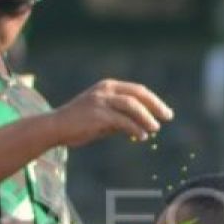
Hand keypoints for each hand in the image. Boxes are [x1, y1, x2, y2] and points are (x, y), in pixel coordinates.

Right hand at [53, 80, 173, 147]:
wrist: (55, 128)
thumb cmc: (79, 124)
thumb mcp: (103, 119)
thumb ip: (120, 119)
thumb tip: (142, 128)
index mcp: (108, 87)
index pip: (137, 90)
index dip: (153, 101)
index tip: (164, 112)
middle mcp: (105, 90)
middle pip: (138, 94)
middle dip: (155, 106)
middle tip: (168, 117)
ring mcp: (101, 101)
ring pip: (132, 105)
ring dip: (146, 117)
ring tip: (156, 128)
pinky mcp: (98, 114)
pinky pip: (122, 121)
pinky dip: (135, 128)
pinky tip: (142, 137)